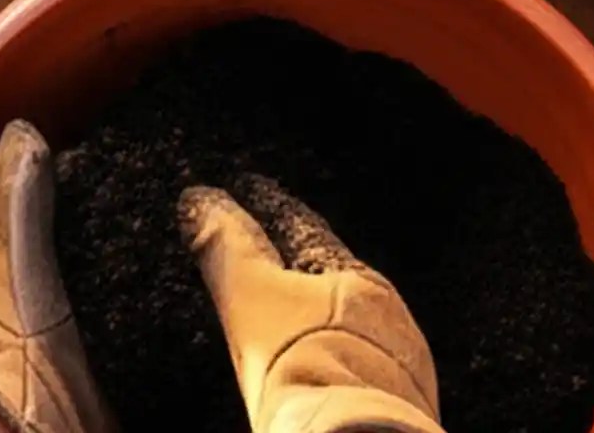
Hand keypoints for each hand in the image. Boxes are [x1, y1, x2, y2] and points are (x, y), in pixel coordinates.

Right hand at [178, 181, 443, 432]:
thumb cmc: (301, 367)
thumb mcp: (250, 296)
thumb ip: (226, 247)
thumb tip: (199, 199)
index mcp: (358, 279)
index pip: (305, 227)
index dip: (270, 206)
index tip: (248, 187)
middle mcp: (388, 317)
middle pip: (329, 277)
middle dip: (296, 262)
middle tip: (260, 248)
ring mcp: (394, 366)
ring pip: (343, 325)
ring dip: (311, 314)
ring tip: (277, 313)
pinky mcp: (388, 407)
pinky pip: (348, 367)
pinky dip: (323, 356)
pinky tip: (305, 367)